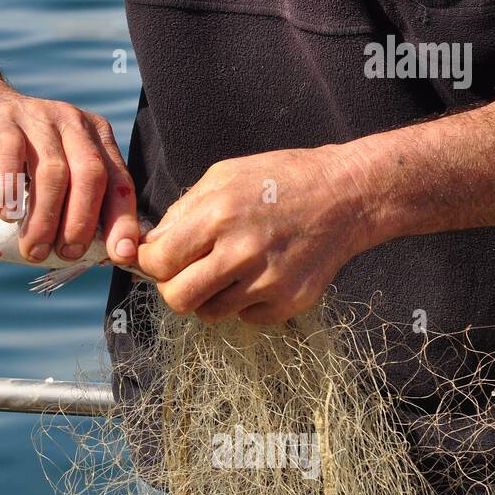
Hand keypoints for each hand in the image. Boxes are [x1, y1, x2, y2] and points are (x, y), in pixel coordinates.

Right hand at [0, 87, 139, 265]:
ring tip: (34, 248)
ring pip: (52, 172)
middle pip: (90, 175)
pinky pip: (10, 157)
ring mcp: (36, 117)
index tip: (119, 254)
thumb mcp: (54, 169)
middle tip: (66, 253)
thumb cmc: (17, 153)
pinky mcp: (0, 121)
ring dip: (45, 218)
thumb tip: (92, 253)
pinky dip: (10, 192)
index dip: (122, 220)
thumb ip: (75, 199)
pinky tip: (6, 216)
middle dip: (81, 222)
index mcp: (95, 136)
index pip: (118, 181)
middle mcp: (72, 122)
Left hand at [136, 145, 378, 323]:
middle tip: (185, 273)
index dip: (149, 263)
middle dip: (173, 288)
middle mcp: (241, 252)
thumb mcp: (223, 176)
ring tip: (227, 270)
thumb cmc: (279, 180)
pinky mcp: (289, 301)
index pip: (158, 262)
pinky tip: (258, 275)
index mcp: (217, 216)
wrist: (346, 196)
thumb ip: (181, 212)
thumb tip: (148, 246)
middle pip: (177, 298)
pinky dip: (243, 303)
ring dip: (209, 296)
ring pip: (209, 313)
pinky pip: (245, 318)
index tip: (156, 259)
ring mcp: (267, 281)